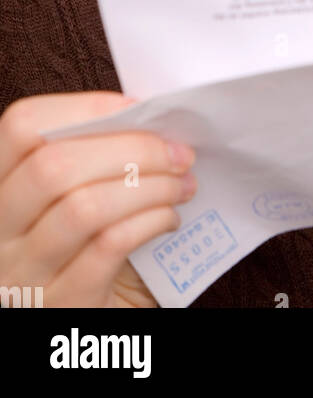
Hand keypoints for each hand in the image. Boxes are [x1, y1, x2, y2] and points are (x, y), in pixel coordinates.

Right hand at [0, 92, 197, 307]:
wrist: (100, 315)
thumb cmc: (91, 245)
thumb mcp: (77, 195)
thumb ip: (94, 157)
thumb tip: (150, 117)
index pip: (20, 126)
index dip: (82, 107)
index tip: (137, 107)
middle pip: (53, 167)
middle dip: (131, 149)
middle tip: (177, 152)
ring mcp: (23, 276)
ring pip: (84, 208)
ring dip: (149, 187)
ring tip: (181, 184)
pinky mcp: (62, 305)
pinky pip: (108, 249)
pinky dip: (150, 222)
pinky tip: (169, 218)